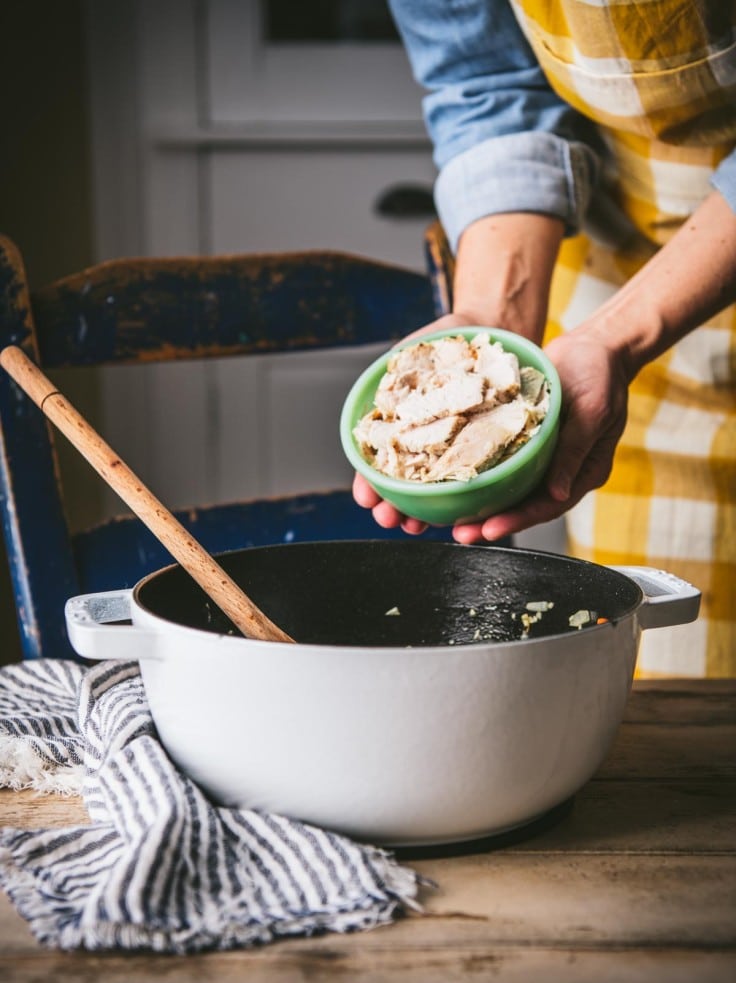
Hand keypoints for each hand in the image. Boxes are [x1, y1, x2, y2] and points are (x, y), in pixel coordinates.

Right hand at [351, 311, 482, 535]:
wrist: (492, 330)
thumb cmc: (448, 340)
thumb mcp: (414, 354)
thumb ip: (395, 377)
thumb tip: (378, 401)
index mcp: (402, 426)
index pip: (380, 463)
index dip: (370, 483)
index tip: (366, 498)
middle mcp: (427, 442)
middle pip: (405, 486)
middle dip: (393, 508)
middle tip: (388, 519)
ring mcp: (457, 449)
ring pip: (436, 491)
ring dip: (423, 513)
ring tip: (414, 526)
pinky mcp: (489, 452)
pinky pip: (476, 480)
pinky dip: (464, 499)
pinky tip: (459, 515)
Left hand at [453, 327, 630, 542]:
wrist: (593, 345)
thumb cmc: (601, 375)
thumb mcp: (593, 412)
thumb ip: (574, 452)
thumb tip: (557, 494)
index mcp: (584, 471)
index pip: (549, 505)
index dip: (518, 519)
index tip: (489, 529)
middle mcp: (561, 470)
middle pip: (524, 504)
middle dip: (492, 521)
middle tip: (460, 533)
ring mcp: (544, 457)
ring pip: (511, 488)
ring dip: (482, 503)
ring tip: (450, 518)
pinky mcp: (526, 440)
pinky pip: (503, 461)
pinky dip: (481, 472)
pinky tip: (456, 479)